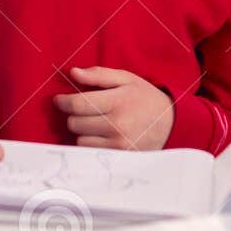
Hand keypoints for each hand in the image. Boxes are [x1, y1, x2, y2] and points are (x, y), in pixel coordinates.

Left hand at [52, 66, 173, 150]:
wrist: (171, 124)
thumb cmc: (145, 98)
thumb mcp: (126, 79)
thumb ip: (98, 75)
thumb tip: (73, 72)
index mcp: (118, 101)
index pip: (78, 104)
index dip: (63, 102)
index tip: (59, 100)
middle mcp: (117, 125)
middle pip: (75, 123)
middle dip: (74, 115)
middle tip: (83, 110)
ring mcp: (118, 144)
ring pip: (80, 140)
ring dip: (82, 131)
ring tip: (95, 123)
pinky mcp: (120, 157)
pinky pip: (91, 152)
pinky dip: (91, 143)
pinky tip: (100, 135)